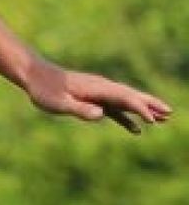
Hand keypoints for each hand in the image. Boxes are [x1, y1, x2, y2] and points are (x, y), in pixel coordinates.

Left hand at [24, 59, 170, 133]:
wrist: (34, 75)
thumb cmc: (44, 89)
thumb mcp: (58, 102)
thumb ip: (79, 108)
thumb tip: (101, 115)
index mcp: (95, 89)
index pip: (123, 97)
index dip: (139, 108)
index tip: (152, 119)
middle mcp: (100, 88)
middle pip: (130, 96)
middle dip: (149, 104)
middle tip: (170, 113)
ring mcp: (97, 93)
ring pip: (125, 101)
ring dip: (143, 110)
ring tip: (163, 119)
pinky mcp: (92, 98)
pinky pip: (114, 108)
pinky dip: (127, 117)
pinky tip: (136, 129)